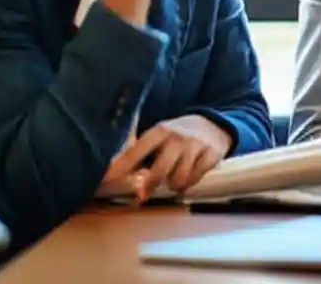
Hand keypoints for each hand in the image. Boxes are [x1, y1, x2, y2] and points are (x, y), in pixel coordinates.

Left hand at [100, 114, 232, 200]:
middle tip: (143, 195)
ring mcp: (196, 145)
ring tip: (174, 179)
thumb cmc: (178, 136)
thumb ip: (141, 152)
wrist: (213, 124)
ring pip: (179, 179)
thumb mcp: (159, 135)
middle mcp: (177, 137)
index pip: (136, 151)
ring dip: (174, 184)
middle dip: (150, 186)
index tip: (107, 180)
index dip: (121, 168)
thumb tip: (114, 174)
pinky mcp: (212, 154)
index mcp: (159, 131)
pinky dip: (190, 182)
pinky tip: (190, 175)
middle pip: (159, 171)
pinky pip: (196, 178)